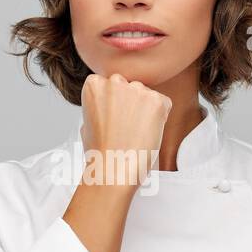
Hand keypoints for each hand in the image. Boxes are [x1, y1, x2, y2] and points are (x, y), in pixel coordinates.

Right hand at [79, 72, 171, 189]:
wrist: (113, 170)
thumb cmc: (99, 152)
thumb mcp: (88, 121)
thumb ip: (100, 105)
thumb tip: (111, 103)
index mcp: (94, 83)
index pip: (112, 85)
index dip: (115, 106)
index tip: (111, 122)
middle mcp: (114, 81)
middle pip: (131, 87)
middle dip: (131, 104)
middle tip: (126, 129)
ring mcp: (136, 89)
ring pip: (147, 95)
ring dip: (146, 111)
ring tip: (135, 134)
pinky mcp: (156, 101)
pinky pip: (164, 104)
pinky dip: (160, 119)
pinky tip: (147, 134)